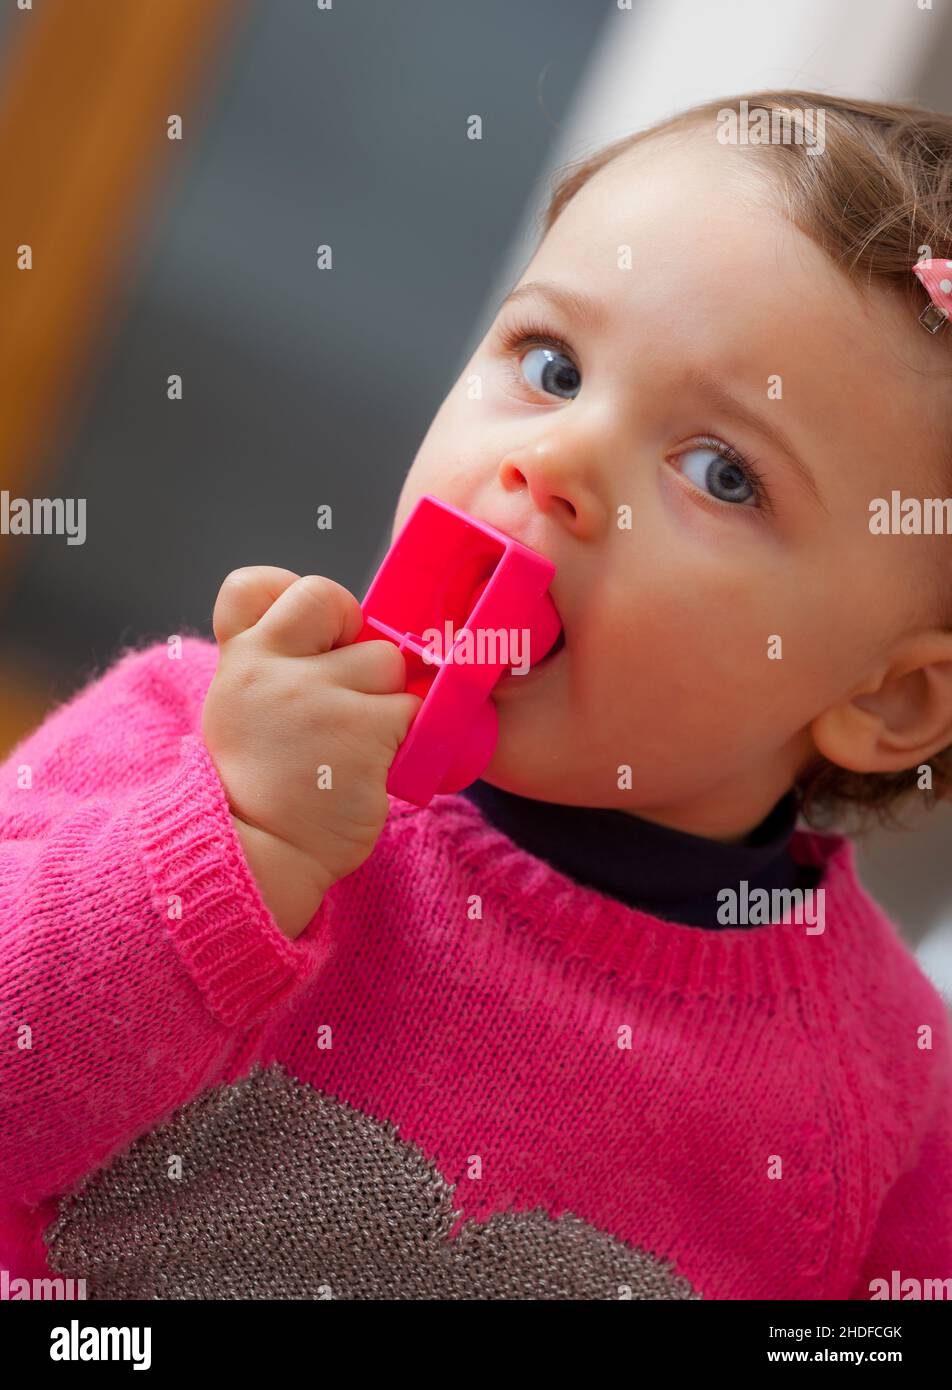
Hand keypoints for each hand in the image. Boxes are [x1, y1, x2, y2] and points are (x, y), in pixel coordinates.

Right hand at [201, 566, 420, 937]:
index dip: (297, 602)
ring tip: (360, 743)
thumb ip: (270, 666)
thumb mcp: (238, 712)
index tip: (316, 638)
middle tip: (350, 690)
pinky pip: (413, 711)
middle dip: (354, 639)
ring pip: (387, 661)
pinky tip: (377, 766)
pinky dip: (407, 738)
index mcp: (240, 662)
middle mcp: (273, 669)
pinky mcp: (365, 732)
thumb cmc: (260, 789)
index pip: (255, 585)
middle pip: (334, 602)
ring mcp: (319, 697)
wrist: (261, 858)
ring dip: (387, 698)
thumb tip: (327, 633)